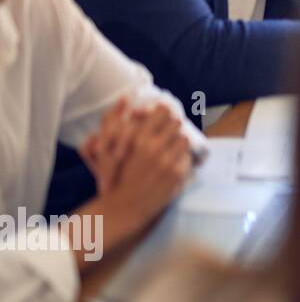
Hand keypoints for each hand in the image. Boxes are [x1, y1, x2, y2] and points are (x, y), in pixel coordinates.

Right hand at [77, 103, 192, 259]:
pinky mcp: (177, 174)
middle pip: (176, 123)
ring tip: (171, 148)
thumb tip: (127, 96)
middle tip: (168, 132)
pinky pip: (188, 157)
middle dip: (172, 127)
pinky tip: (173, 162)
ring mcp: (168, 162)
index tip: (162, 117)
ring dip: (178, 142)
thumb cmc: (115, 175)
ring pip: (184, 139)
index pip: (162, 112)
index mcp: (138, 138)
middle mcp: (154, 148)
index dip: (164, 113)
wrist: (124, 206)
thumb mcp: (110, 146)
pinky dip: (182, 158)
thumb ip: (116, 119)